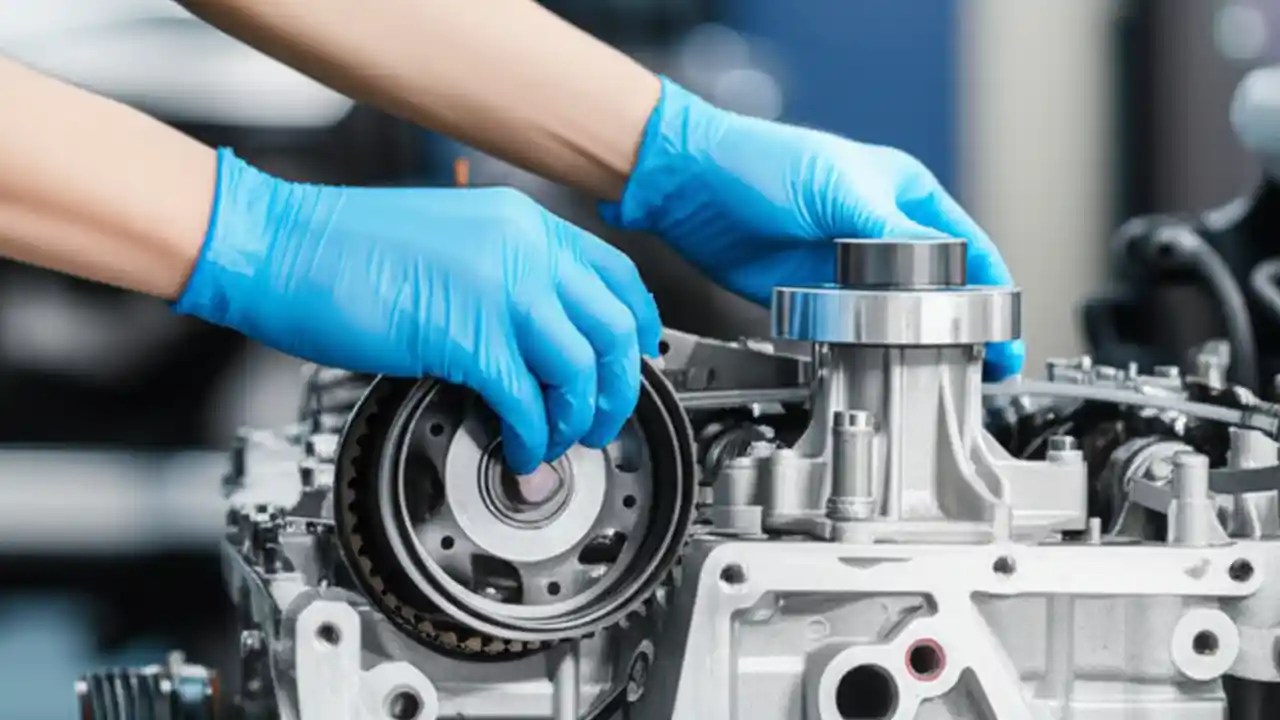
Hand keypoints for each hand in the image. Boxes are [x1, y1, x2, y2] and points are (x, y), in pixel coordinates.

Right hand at [177, 150, 660, 472]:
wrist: (279, 247)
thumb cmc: (346, 250)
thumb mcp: (450, 242)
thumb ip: (503, 276)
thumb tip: (536, 334)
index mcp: (522, 224)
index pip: (616, 276)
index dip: (637, 326)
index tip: (636, 360)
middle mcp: (523, 250)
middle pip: (612, 328)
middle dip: (616, 388)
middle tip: (600, 421)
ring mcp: (499, 290)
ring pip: (580, 368)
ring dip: (575, 418)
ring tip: (555, 443)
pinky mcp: (466, 336)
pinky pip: (526, 399)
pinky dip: (531, 435)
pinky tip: (517, 449)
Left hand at [601, 77, 1022, 379]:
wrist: (689, 186)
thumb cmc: (757, 163)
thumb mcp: (837, 189)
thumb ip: (890, 231)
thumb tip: (939, 267)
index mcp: (902, 196)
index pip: (967, 248)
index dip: (991, 290)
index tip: (1005, 332)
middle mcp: (880, 234)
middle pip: (937, 290)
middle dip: (958, 326)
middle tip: (976, 364)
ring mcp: (845, 268)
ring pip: (896, 316)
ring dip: (912, 342)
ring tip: (933, 372)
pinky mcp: (811, 296)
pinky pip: (850, 329)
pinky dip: (865, 347)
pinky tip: (875, 364)